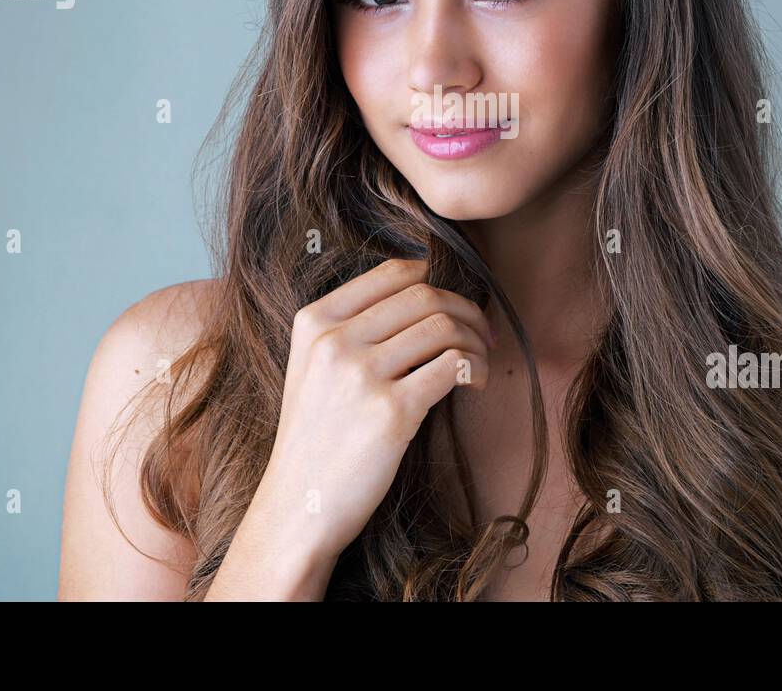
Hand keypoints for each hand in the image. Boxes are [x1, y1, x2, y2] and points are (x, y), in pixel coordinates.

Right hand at [253, 256, 493, 562]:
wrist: (298, 507)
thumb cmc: (315, 439)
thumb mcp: (312, 367)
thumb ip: (352, 329)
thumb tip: (425, 298)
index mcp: (314, 322)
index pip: (393, 273)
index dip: (437, 278)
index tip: (456, 301)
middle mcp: (335, 341)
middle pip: (424, 295)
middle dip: (466, 309)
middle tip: (483, 332)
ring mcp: (361, 375)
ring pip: (443, 327)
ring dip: (476, 339)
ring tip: (481, 359)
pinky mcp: (391, 412)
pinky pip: (454, 366)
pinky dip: (476, 368)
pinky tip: (476, 383)